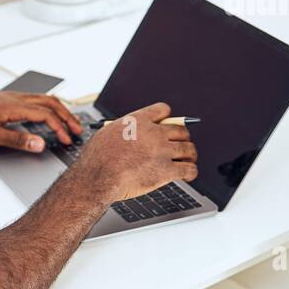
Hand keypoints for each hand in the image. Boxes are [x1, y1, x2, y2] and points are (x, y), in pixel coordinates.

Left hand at [0, 90, 82, 151]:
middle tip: (78, 129)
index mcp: (13, 106)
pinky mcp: (7, 99)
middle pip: (50, 103)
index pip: (46, 114)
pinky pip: (35, 99)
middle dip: (67, 116)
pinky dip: (48, 107)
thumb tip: (39, 143)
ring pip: (44, 99)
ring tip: (68, 122)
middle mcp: (15, 98)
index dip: (60, 127)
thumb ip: (16, 140)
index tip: (67, 139)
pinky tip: (47, 115)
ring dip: (59, 110)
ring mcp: (12, 97)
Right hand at [72, 102, 198, 201]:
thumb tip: (130, 134)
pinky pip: (189, 169)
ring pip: (189, 149)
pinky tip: (188, 174)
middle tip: (181, 145)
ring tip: (188, 160)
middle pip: (181, 130)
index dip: (167, 118)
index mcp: (138, 120)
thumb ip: (124, 130)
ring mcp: (162, 151)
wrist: (98, 178)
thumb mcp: (107, 133)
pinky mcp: (166, 170)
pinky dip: (191, 172)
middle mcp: (153, 133)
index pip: (163, 110)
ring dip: (190, 155)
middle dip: (182, 138)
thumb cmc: (97, 159)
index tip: (168, 124)